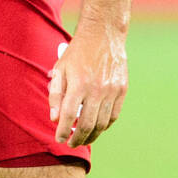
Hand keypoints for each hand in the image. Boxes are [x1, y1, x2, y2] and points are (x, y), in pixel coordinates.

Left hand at [48, 22, 127, 146]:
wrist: (103, 34)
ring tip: (83, 139)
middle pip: (87, 125)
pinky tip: (97, 128)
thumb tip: (55, 118)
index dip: (63, 131)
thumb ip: (55, 94)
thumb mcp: (60, 69)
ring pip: (102, 124)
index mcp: (78, 84)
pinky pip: (114, 115)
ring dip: (92, 136)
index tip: (59, 139)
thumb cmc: (78, 52)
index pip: (69, 116)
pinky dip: (105, 125)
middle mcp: (96, 90)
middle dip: (78, 139)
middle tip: (71, 143)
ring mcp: (112, 91)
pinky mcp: (122, 90)